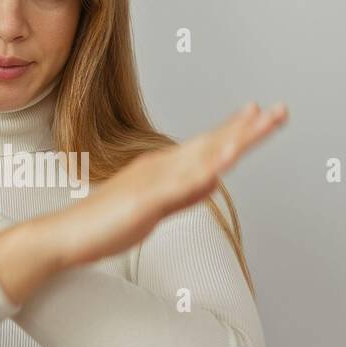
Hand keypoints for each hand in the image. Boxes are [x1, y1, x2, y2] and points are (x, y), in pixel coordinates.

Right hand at [54, 100, 287, 267]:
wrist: (65, 236)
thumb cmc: (105, 225)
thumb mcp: (155, 209)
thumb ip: (185, 195)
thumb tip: (214, 180)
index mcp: (163, 168)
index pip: (207, 145)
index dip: (235, 129)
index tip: (261, 114)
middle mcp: (161, 167)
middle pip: (212, 143)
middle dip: (247, 128)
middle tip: (280, 110)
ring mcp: (155, 181)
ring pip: (202, 157)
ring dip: (233, 139)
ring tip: (262, 124)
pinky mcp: (146, 200)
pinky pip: (182, 185)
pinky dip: (206, 171)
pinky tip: (226, 161)